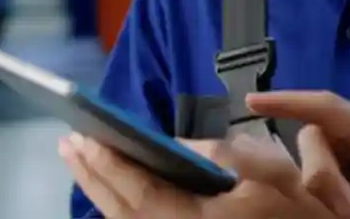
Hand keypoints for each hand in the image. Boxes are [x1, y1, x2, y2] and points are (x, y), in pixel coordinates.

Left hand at [59, 131, 349, 218]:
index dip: (109, 164)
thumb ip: (231, 157)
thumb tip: (190, 147)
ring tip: (83, 162)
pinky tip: (117, 193)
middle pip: (123, 211)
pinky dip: (123, 210)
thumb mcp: (280, 180)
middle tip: (69, 144)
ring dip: (102, 192)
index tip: (83, 138)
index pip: (140, 191)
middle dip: (93, 176)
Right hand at [247, 91, 349, 218]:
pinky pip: (328, 150)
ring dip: (323, 177)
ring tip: (347, 208)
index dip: (285, 103)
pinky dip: (324, 173)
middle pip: (318, 132)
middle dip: (318, 172)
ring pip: (318, 143)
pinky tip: (342, 197)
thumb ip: (321, 181)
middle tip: (340, 209)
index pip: (325, 108)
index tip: (250, 102)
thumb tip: (281, 167)